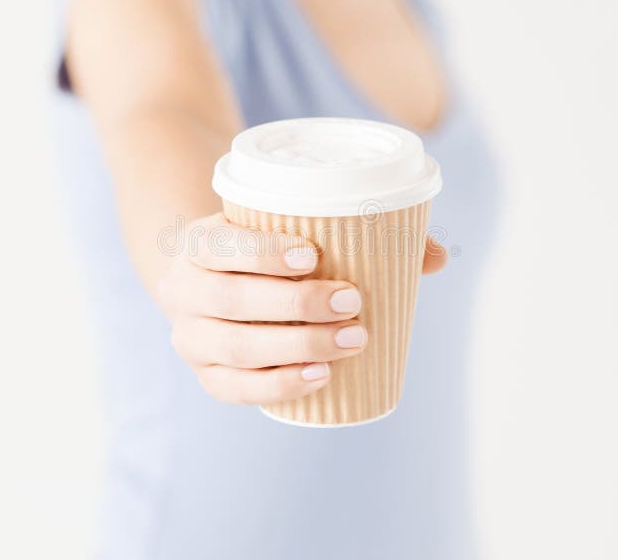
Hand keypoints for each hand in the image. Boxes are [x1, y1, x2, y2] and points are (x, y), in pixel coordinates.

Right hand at [157, 213, 445, 404]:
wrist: (216, 282)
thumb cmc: (268, 252)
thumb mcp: (291, 229)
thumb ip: (362, 235)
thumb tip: (436, 257)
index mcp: (197, 241)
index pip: (219, 244)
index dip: (262, 252)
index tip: (314, 256)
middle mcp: (181, 288)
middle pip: (230, 300)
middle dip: (295, 304)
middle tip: (352, 302)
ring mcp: (189, 336)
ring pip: (236, 348)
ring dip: (297, 346)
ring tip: (352, 340)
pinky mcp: (205, 375)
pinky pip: (234, 389)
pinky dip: (277, 386)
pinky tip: (319, 377)